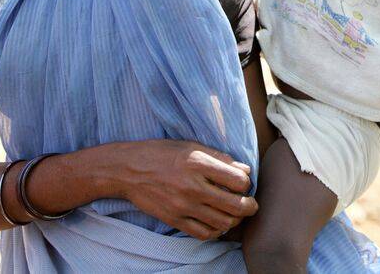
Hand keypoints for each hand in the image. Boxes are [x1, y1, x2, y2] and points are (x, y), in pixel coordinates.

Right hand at [102, 140, 257, 240]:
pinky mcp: (174, 220)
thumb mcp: (191, 146)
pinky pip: (204, 233)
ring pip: (222, 222)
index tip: (243, 182)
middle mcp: (193, 186)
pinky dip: (216, 231)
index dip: (246, 183)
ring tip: (235, 214)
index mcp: (199, 163)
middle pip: (235, 205)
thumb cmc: (162, 153)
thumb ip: (220, 158)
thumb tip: (245, 170)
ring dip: (235, 220)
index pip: (238, 181)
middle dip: (249, 206)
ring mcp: (183, 206)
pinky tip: (217, 223)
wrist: (128, 170)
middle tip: (251, 204)